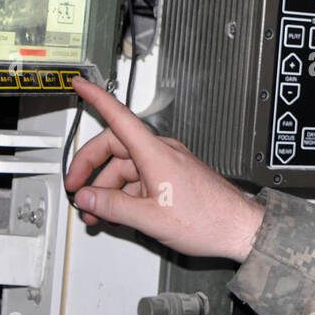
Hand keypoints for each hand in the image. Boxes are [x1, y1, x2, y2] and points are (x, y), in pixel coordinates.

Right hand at [64, 77, 263, 261]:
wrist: (238, 229)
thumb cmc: (208, 219)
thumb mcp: (150, 218)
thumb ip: (113, 206)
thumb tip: (87, 197)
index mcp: (156, 153)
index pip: (119, 117)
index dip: (96, 98)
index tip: (80, 85)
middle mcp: (163, 152)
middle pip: (115, 147)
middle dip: (90, 168)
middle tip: (76, 188)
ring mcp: (169, 164)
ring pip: (126, 168)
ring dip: (107, 189)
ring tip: (96, 213)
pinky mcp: (174, 177)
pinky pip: (140, 179)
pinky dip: (124, 194)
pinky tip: (117, 213)